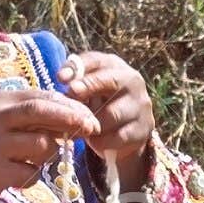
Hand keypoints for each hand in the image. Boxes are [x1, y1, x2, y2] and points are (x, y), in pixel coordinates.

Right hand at [0, 90, 100, 202]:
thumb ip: (36, 115)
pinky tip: (21, 174)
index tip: (89, 116)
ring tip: (33, 158)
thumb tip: (76, 116)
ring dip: (49, 154)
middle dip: (69, 118)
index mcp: (2, 102)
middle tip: (91, 127)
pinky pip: (30, 173)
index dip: (69, 106)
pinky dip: (33, 176)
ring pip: (41, 146)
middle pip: (40, 112)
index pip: (42, 97)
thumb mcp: (7, 119)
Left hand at [57, 51, 154, 191]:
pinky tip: (94, 142)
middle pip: (111, 81)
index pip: (98, 60)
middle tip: (71, 94)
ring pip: (112, 113)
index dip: (78, 68)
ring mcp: (140, 106)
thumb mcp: (88, 89)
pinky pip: (118, 137)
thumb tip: (63, 77)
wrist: (126, 132)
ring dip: (92, 121)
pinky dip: (102, 141)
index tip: (60, 78)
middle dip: (89, 87)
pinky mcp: (143, 129)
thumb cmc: (100, 104)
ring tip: (80, 127)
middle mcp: (132, 82)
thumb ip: (75, 80)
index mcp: (116, 67)